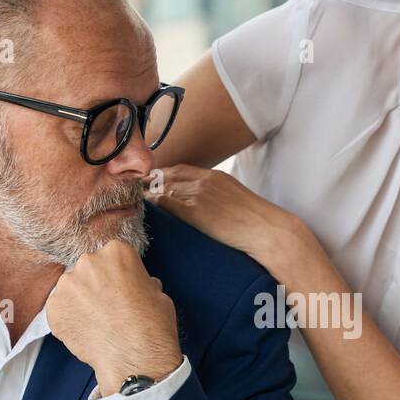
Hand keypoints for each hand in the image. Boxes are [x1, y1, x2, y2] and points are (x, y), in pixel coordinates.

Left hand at [46, 240, 182, 394]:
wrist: (134, 356)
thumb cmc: (152, 325)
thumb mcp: (157, 293)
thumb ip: (140, 283)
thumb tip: (138, 287)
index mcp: (116, 252)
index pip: (112, 256)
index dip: (117, 275)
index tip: (121, 289)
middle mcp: (88, 261)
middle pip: (88, 269)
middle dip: (96, 285)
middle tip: (108, 308)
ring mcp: (67, 284)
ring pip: (72, 289)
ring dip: (80, 302)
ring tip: (96, 323)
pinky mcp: (53, 307)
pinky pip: (60, 309)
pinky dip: (69, 319)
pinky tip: (86, 332)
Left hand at [150, 165, 311, 273]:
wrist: (266, 230)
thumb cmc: (256, 222)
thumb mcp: (236, 200)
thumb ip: (219, 197)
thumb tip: (210, 208)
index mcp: (216, 176)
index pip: (181, 170)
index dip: (164, 174)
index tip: (152, 181)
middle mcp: (205, 180)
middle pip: (168, 175)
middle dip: (150, 180)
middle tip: (134, 188)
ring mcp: (199, 194)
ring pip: (164, 187)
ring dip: (148, 192)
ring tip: (133, 199)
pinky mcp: (195, 211)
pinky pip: (166, 203)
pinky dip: (154, 204)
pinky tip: (145, 209)